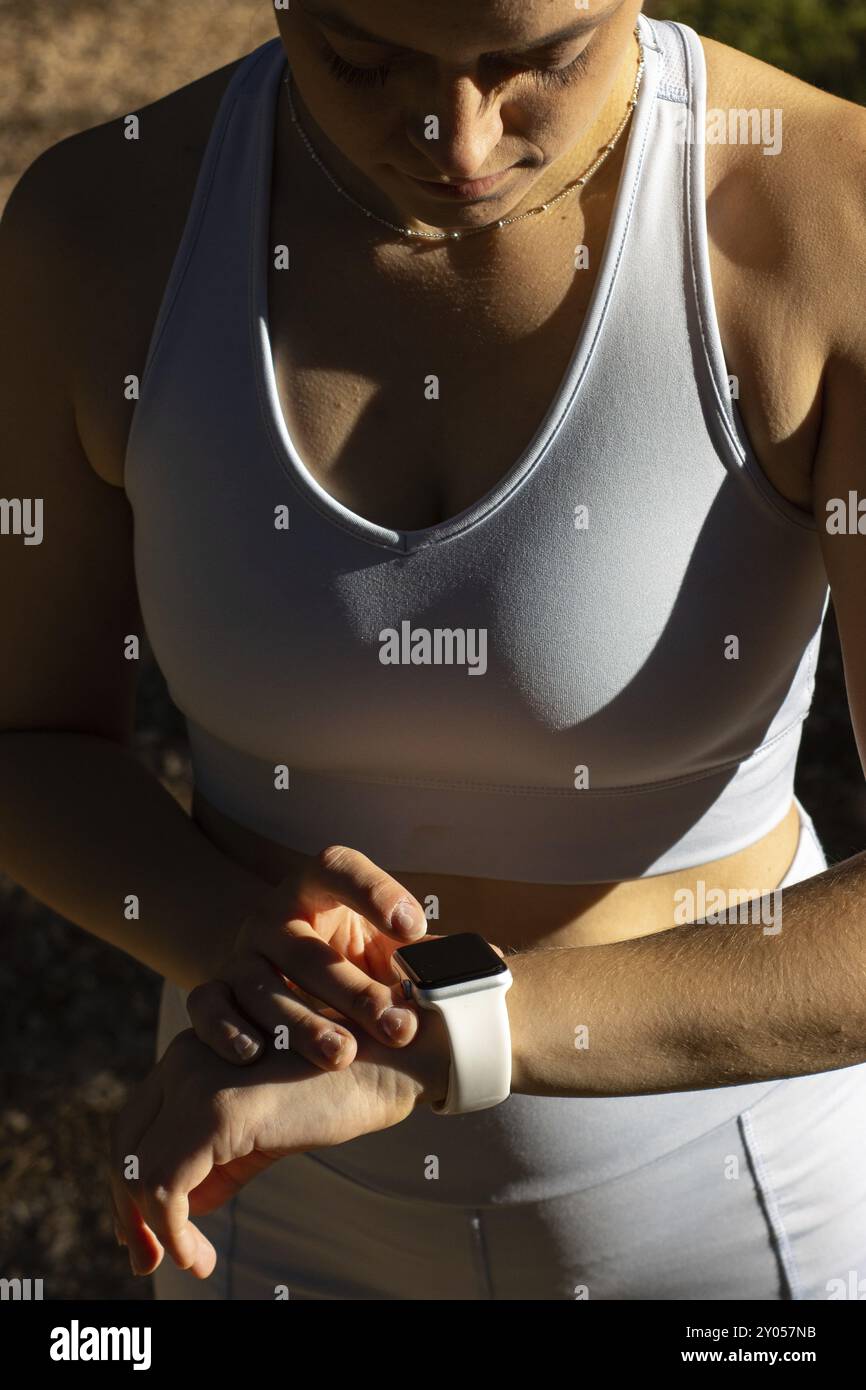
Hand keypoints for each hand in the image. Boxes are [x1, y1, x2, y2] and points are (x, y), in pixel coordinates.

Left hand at [109, 1014, 448, 1278]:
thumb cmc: (336, 1090)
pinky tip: (198, 1256)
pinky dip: (171, 1231)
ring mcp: (196, 1079)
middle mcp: (183, 1055)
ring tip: (191, 1261)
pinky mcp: (217, 1109)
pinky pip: (164, 1185)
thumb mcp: (266, 1129)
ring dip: (154, 1231)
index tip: (149, 1238)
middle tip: (148, 1260)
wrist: (390, 1059)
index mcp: (193, 1053)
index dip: (132, 1186)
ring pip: (138, 1169)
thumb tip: (179, 1212)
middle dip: (129, 1211)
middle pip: (127, 1142)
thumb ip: (221, 1161)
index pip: (137, 1124)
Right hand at [186, 844, 428, 1073]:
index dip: (375, 892)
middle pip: (308, 950)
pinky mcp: (215, 988)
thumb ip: (422, 955)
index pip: (340, 870)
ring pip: (261, 986)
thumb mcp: (384, 944)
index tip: (413, 927)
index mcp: (318, 885)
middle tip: (401, 1027)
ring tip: (343, 1055)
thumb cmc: (352, 953)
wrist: (286, 968)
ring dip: (301, 1024)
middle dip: (356, 993)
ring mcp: (241, 953)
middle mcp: (275, 914)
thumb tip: (480, 967)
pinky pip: (207, 1004)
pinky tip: (256, 1055)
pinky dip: (225, 1029)